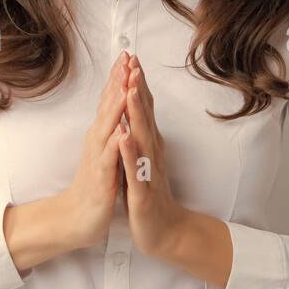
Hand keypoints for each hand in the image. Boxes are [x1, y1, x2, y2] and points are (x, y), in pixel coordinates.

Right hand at [56, 50, 130, 250]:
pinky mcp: (101, 177)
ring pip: (108, 127)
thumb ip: (109, 127)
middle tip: (127, 57)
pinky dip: (115, 144)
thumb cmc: (95, 183)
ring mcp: (98, 157)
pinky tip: (121, 131)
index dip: (119, 77)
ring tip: (125, 84)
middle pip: (108, 105)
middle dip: (118, 81)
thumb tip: (116, 104)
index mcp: (102, 133)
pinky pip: (108, 158)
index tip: (128, 55)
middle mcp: (98, 140)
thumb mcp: (104, 150)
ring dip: (116, 105)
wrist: (77, 217)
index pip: (111, 100)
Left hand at [118, 55, 185, 257]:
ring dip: (137, 112)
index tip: (130, 57)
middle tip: (133, 61)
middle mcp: (152, 152)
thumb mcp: (143, 159)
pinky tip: (123, 137)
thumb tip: (136, 109)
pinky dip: (129, 152)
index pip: (143, 108)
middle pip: (145, 114)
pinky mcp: (143, 191)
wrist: (164, 232)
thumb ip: (141, 134)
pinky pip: (135, 169)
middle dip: (138, 87)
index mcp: (149, 144)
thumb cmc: (149, 194)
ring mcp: (149, 170)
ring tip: (131, 88)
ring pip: (142, 136)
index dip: (137, 83)